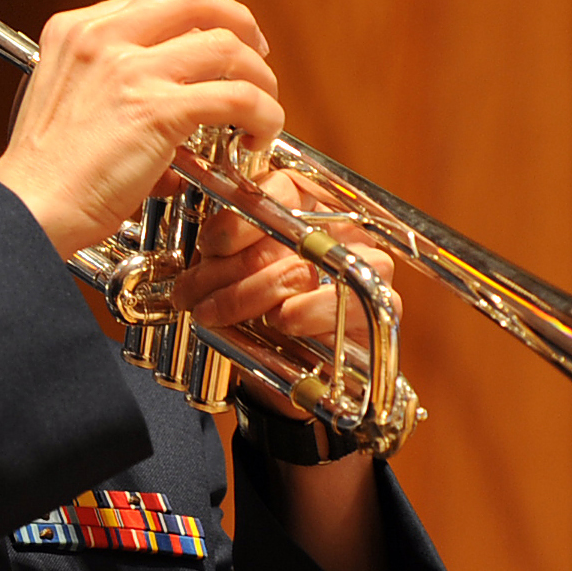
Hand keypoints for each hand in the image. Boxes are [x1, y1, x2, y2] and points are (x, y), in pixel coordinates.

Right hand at [0, 0, 283, 256]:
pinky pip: (237, 98)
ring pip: (228, 48)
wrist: (30, 208)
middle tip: (258, 58)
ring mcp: (130, 70)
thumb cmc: (46, 174)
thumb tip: (175, 101)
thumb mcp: (68, 99)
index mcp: (78, 29)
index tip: (226, 41)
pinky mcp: (156, 110)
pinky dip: (262, 115)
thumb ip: (114, 84)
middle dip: (242, 25)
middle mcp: (104, 37)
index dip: (208, 16)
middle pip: (199, 2)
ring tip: (262, 112)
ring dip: (259, 79)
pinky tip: (257, 137)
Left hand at [169, 167, 395, 570]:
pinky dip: (306, 312)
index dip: (241, 212)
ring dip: (250, 294)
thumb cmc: (259, 321)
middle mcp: (339, 229)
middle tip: (191, 294)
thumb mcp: (230, 281)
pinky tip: (281, 323)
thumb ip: (220, 256)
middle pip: (285, 230)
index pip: (280, 187)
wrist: (298, 383)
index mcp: (304, 207)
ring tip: (213, 314)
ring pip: (302, 266)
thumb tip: (193, 250)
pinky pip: (342, 300)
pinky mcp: (380, 305)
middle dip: (229, 267)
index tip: (209, 243)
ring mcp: (363, 265)